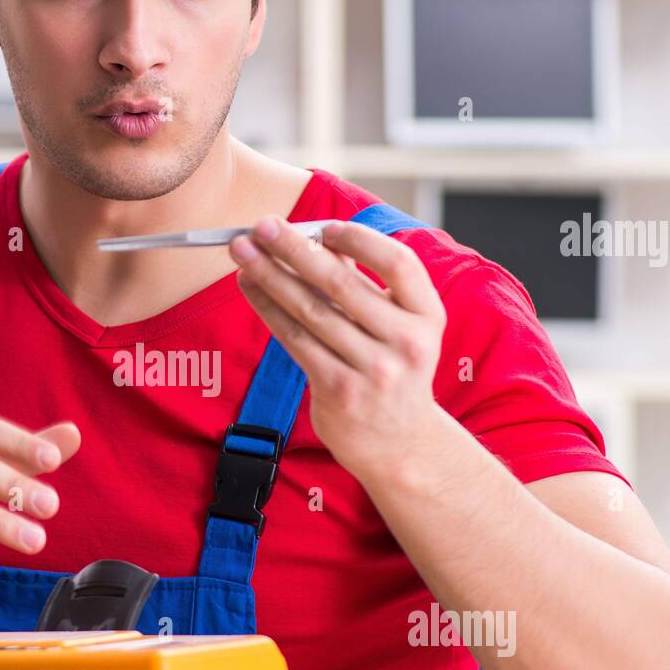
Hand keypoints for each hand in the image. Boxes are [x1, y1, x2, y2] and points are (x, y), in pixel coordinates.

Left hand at [228, 215, 446, 478]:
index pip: (398, 263)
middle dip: (294, 249)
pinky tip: (249, 287)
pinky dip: (268, 308)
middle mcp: (406, 342)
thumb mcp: (398, 325)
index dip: (359, 239)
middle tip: (261, 225)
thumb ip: (364, 282)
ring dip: (270, 275)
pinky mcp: (338, 390)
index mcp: (427, 315)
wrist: (399, 443)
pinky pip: (295, 340)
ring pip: (310, 310)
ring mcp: (373, 369)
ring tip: (242, 251)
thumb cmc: (394, 370)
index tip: (323, 226)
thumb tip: (315, 235)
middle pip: (341, 283)